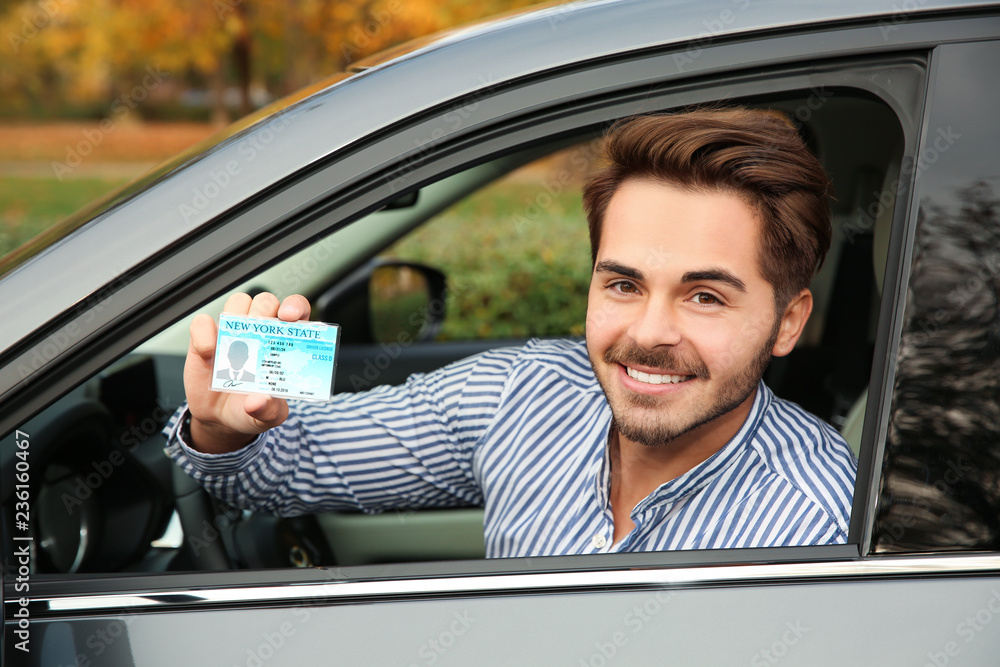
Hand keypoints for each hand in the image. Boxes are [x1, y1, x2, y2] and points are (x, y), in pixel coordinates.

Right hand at [182, 292, 311, 453]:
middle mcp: (260, 331)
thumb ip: (269, 411)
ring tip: (234, 347)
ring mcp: (233, 332)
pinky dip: (204, 333)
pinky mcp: (205, 338)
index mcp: (283, 343)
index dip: (295, 307)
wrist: (220, 419)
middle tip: (260, 333)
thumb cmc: (253, 409)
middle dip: (265, 311)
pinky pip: (202, 322)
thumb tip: (259, 402)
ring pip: (238, 302)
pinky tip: (209, 354)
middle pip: (266, 301)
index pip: (296, 311)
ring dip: (237, 317)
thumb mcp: (268, 417)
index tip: (290, 317)